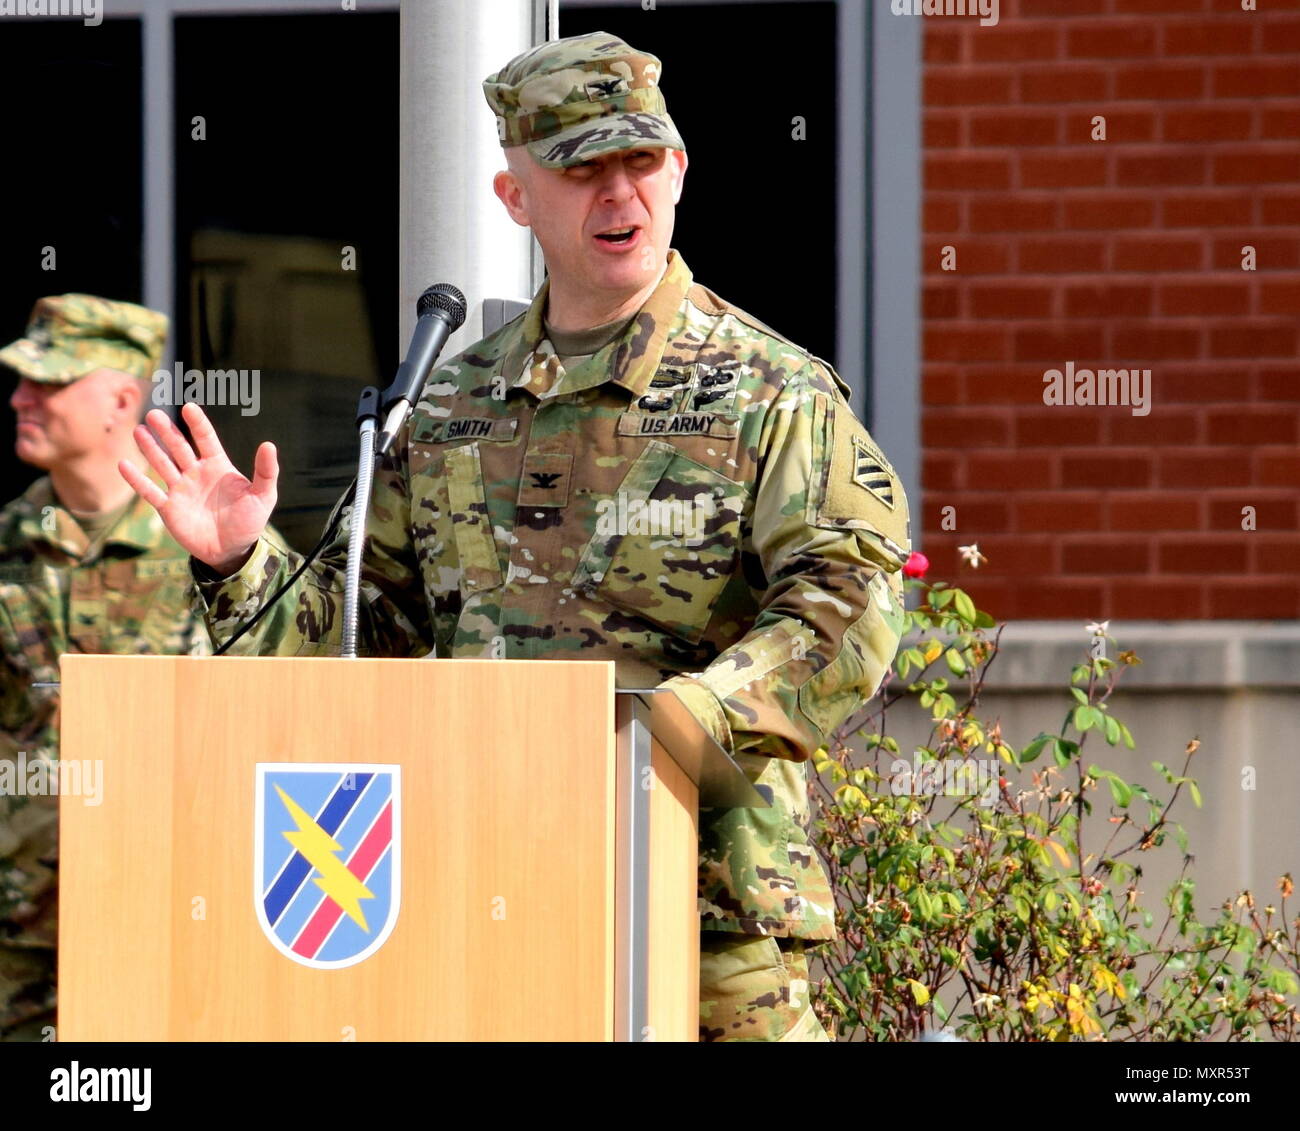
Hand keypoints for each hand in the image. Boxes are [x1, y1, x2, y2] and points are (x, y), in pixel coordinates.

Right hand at [119, 402, 277, 575]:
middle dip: (167, 431)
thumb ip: (266, 471)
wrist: (232, 550)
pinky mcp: (169, 508)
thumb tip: (269, 445)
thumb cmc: (249, 522)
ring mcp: (180, 489)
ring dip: (150, 448)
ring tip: (139, 430)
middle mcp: (196, 473)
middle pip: (179, 447)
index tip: (189, 407)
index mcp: (218, 466)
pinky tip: (123, 464)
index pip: (206, 439)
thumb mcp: (263, 496)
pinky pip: (150, 491)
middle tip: (154, 414)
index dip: (198, 423)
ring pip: (162, 464)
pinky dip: (137, 480)